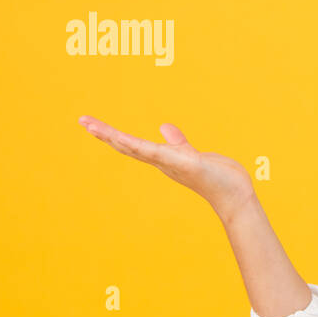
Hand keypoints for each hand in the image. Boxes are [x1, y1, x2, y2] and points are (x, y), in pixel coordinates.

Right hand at [77, 116, 254, 221]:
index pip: (132, 145)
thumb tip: (164, 127)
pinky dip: (142, 147)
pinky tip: (125, 139)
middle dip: (105, 134)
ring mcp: (173, 164)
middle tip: (83, 120)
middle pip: (128, 146)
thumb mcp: (193, 154)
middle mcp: (163, 162)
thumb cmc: (216, 177)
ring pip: (138, 149)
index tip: (90, 123)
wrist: (235, 196)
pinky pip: (161, 153)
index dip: (111, 135)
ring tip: (94, 126)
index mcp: (163, 158)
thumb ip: (177, 142)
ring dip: (116, 138)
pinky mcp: (187, 164)